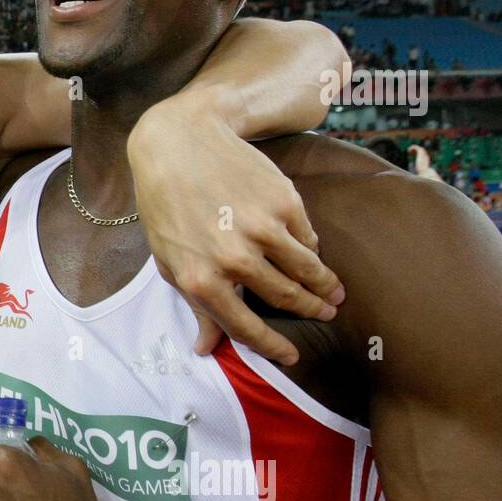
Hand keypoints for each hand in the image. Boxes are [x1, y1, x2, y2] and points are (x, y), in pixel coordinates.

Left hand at [128, 100, 344, 365]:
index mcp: (201, 280)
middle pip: (285, 298)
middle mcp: (234, 259)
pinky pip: (307, 237)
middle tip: (326, 315)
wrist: (179, 143)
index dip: (273, 347)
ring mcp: (262, 230)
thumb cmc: (167, 207)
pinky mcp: (284, 202)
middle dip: (310, 311)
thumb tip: (206, 349)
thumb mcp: (170, 260)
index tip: (293, 357)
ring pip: (306, 270)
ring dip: (324, 286)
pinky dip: (310, 248)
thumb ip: (195, 305)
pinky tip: (310, 251)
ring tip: (334, 293)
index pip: (245, 328)